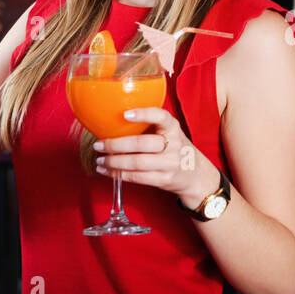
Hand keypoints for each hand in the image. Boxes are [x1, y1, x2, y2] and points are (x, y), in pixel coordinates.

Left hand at [94, 107, 219, 210]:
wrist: (195, 174)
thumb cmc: (175, 149)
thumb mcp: (169, 132)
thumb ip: (150, 125)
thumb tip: (113, 121)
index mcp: (173, 127)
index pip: (161, 116)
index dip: (143, 114)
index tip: (125, 114)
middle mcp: (174, 144)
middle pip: (141, 143)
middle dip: (115, 144)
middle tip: (98, 145)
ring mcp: (170, 163)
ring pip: (136, 163)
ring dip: (114, 162)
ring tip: (100, 160)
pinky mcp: (164, 179)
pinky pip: (137, 177)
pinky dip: (119, 174)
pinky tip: (108, 171)